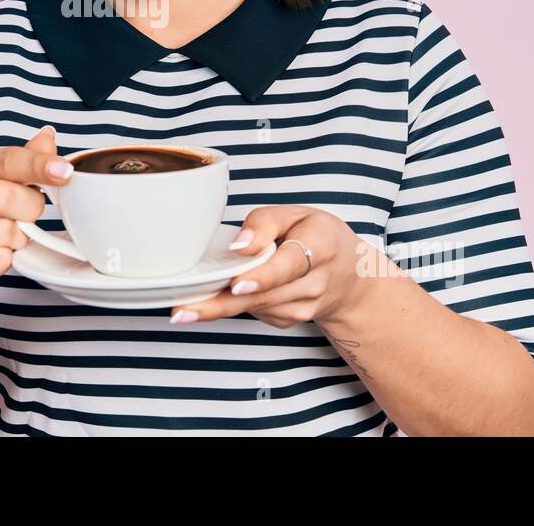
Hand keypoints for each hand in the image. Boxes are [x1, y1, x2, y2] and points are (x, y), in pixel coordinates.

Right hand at [0, 125, 72, 306]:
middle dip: (29, 208)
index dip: (38, 165)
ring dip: (18, 239)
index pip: (6, 160)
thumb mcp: (6, 184)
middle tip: (31, 216)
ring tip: (11, 239)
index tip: (66, 171)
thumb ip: (27, 161)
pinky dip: (4, 261)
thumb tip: (48, 136)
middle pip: (3, 195)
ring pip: (1, 231)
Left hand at [168, 205, 364, 327]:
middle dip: (220, 304)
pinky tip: (219, 296)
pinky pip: (254, 312)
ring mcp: (302, 308)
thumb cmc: (316, 235)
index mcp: (319, 247)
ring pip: (253, 308)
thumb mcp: (296, 214)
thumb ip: (265, 223)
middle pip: (262, 296)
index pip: (289, 265)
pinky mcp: (288, 320)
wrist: (350, 275)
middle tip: (182, 311)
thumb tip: (239, 245)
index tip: (236, 284)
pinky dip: (233, 304)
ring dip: (217, 308)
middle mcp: (313, 284)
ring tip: (184, 309)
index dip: (262, 276)